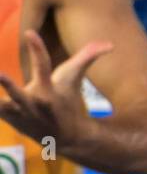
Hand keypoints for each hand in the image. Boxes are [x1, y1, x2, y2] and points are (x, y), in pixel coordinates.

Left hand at [0, 29, 110, 147]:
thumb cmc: (68, 102)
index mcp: (49, 89)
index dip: (37, 50)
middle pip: (16, 92)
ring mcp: (18, 114)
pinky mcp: (8, 119)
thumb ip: (87, 58)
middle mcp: (33, 103)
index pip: (44, 66)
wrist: (68, 139)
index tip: (29, 33)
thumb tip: (109, 44)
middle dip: (5, 84)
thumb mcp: (76, 79)